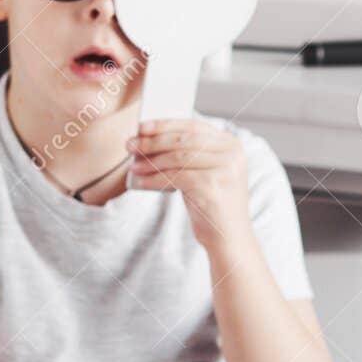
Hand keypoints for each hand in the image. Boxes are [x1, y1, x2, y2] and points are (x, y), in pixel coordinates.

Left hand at [127, 119, 253, 252]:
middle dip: (153, 141)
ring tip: (133, 166)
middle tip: (130, 145)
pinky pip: (176, 177)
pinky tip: (141, 183)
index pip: (193, 126)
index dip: (165, 125)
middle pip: (183, 140)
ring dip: (151, 161)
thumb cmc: (210, 203)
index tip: (141, 127)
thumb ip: (188, 153)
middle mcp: (231, 154)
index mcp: (231, 144)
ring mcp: (224, 169)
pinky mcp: (213, 186)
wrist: (229, 237)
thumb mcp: (204, 172)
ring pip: (178, 157)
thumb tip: (147, 138)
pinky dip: (154, 179)